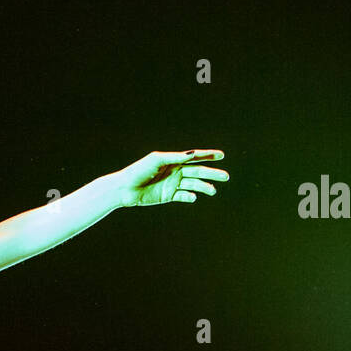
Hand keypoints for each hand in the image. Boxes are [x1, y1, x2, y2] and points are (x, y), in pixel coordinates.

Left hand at [112, 150, 227, 207]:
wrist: (125, 188)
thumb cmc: (139, 170)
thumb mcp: (157, 160)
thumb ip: (175, 157)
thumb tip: (193, 153)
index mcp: (174, 160)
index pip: (195, 157)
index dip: (208, 156)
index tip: (221, 155)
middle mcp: (176, 171)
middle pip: (198, 172)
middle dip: (212, 173)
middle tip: (226, 177)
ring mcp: (173, 184)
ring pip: (193, 185)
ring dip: (204, 187)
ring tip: (213, 191)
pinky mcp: (168, 196)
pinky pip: (183, 196)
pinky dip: (189, 197)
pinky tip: (192, 197)